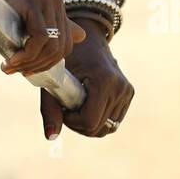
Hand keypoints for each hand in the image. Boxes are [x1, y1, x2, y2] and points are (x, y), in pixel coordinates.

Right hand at [0, 0, 84, 76]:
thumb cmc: (0, 0)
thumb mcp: (29, 16)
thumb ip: (53, 25)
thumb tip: (82, 36)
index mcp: (57, 3)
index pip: (66, 44)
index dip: (49, 63)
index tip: (28, 70)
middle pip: (60, 47)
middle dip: (40, 65)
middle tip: (18, 71)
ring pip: (51, 44)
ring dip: (31, 62)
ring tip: (11, 66)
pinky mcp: (33, 1)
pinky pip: (39, 37)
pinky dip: (26, 54)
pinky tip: (12, 59)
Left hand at [40, 17, 133, 140]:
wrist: (87, 40)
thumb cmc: (67, 59)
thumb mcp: (54, 81)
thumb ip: (50, 109)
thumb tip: (51, 137)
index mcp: (103, 81)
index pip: (89, 121)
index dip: (71, 121)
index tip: (62, 108)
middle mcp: (120, 87)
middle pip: (98, 128)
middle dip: (78, 123)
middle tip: (66, 107)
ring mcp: (127, 91)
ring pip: (107, 128)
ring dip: (88, 123)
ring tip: (76, 106)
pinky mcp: (129, 94)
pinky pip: (113, 121)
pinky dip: (98, 119)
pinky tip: (87, 105)